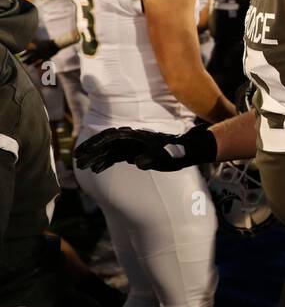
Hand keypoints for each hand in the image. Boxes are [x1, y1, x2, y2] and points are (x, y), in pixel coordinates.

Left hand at [19, 38, 60, 64]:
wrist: (55, 44)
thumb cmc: (48, 42)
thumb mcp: (40, 41)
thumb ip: (34, 42)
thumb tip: (29, 42)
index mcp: (35, 47)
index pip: (27, 52)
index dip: (23, 54)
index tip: (20, 56)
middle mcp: (37, 52)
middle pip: (29, 57)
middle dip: (25, 60)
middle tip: (22, 62)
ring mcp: (42, 55)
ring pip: (34, 60)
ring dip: (30, 63)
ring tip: (27, 64)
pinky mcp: (46, 58)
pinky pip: (40, 62)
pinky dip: (37, 65)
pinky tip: (34, 67)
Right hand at [74, 125, 216, 172]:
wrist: (186, 151)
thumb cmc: (176, 152)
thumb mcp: (165, 155)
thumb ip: (150, 158)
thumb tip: (137, 162)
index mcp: (135, 137)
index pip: (110, 138)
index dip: (95, 144)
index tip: (84, 150)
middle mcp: (130, 140)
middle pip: (106, 143)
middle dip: (90, 150)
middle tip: (76, 159)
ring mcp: (131, 146)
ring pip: (108, 151)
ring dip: (95, 157)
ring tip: (82, 166)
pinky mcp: (133, 153)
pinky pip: (115, 157)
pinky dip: (105, 162)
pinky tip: (96, 169)